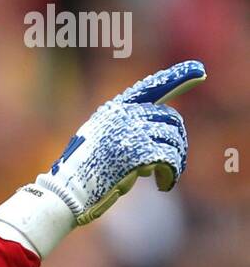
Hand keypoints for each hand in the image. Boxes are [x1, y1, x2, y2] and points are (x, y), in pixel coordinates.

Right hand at [41, 59, 206, 224]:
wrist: (66, 194)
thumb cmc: (81, 177)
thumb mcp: (101, 146)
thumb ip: (126, 136)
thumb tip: (160, 147)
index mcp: (114, 110)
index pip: (151, 88)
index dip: (178, 78)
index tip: (200, 71)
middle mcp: (124, 115)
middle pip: (170, 118)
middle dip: (177, 141)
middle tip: (176, 163)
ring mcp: (131, 132)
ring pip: (173, 140)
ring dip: (176, 160)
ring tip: (167, 177)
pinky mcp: (137, 153)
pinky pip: (169, 159)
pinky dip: (171, 174)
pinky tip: (164, 185)